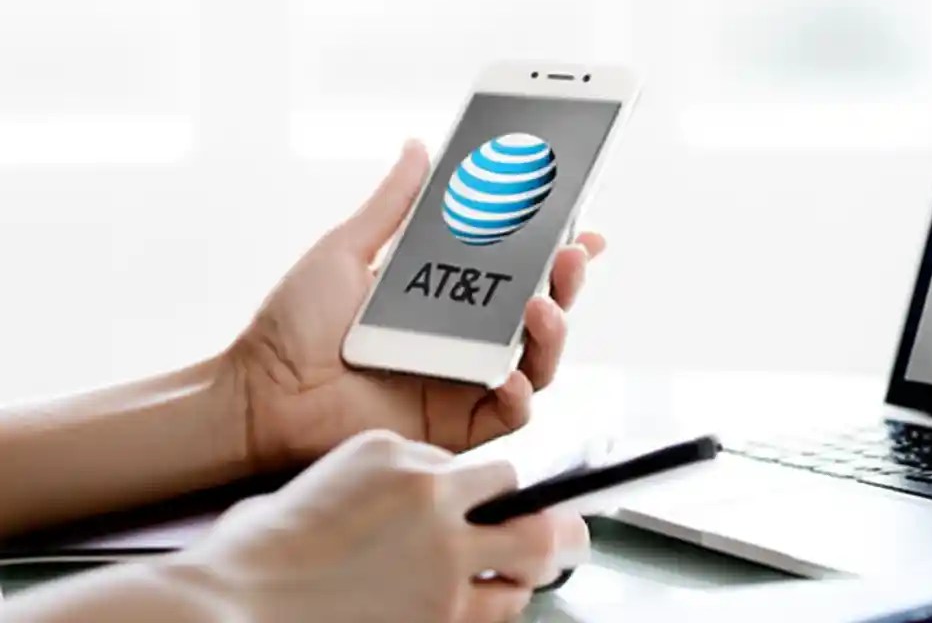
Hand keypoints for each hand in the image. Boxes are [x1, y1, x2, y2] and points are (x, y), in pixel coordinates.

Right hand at [166, 429, 588, 622]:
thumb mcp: (323, 485)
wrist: (230, 606)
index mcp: (397, 456)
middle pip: (525, 502)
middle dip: (554, 521)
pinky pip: (499, 612)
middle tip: (568, 532)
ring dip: (532, 567)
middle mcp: (431, 499)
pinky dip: (501, 608)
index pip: (475, 467)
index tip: (498, 503)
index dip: (488, 493)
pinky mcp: (441, 614)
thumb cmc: (257, 555)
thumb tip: (407, 507)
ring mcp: (442, 559)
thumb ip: (383, 485)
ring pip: (532, 556)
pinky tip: (491, 607)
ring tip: (534, 571)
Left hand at [228, 141, 604, 470]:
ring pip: (539, 361)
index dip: (557, 250)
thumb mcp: (346, 251)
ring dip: (554, 332)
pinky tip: (510, 371)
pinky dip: (520, 393)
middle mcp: (466, 340)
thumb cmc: (293, 327)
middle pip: (540, 311)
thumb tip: (419, 147)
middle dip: (568, 282)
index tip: (582, 224)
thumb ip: (392, 204)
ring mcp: (465, 384)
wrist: (259, 394)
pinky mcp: (456, 427)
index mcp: (448, 298)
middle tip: (572, 252)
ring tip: (542, 304)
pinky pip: (510, 414)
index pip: (518, 270)